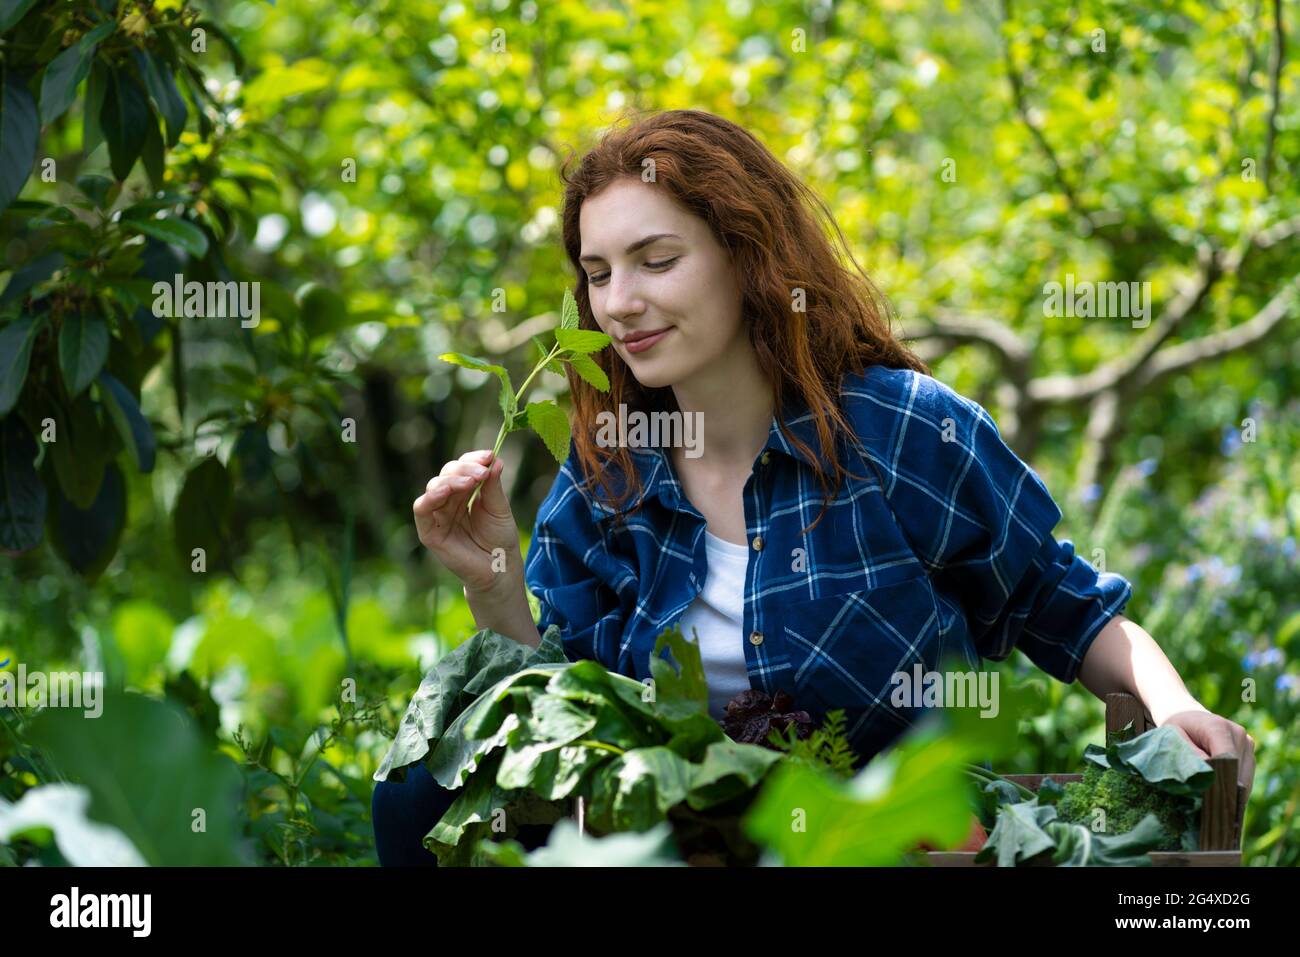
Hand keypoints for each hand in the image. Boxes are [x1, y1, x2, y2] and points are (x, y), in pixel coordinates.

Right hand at [412, 450, 522, 594]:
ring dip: (451, 479)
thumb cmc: (500, 539)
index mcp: (465, 492)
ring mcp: (437, 515)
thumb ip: (493, 486)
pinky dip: (431, 497)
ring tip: (470, 481)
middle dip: (465, 468)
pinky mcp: (429, 532)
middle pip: (448, 473)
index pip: (463, 467)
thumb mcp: (500, 508)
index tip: (490, 456)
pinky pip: (422, 510)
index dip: (473, 458)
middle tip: (483, 472)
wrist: (499, 569)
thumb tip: (494, 459)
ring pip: (434, 486)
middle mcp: (448, 501)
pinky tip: (446, 490)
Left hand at [1156, 705, 1256, 805]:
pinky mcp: (1249, 752)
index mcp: (1218, 727)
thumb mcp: (1173, 738)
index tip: (1211, 801)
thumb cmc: (1176, 727)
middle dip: (1226, 792)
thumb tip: (1208, 777)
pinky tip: (1223, 802)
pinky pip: (1246, 777)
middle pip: (1238, 772)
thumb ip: (1190, 756)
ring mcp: (1247, 743)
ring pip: (1245, 778)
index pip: (1227, 759)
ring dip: (1232, 793)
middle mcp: (1238, 734)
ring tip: (1217, 811)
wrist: (1186, 714)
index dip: (1221, 780)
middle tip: (1213, 815)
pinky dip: (1235, 789)